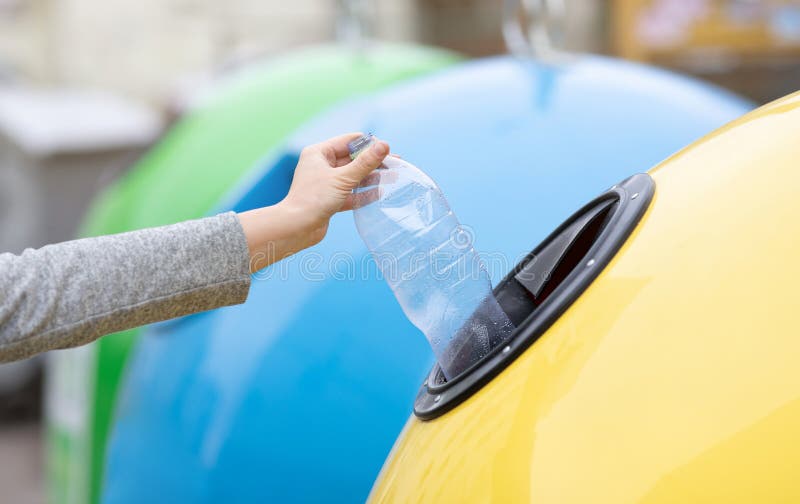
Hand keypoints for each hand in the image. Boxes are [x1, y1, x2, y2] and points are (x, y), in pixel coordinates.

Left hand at [238, 133, 389, 271]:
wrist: (296, 228)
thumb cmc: (314, 199)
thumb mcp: (343, 178)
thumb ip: (365, 163)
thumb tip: (385, 145)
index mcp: (319, 153)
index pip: (349, 141)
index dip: (369, 145)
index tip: (387, 151)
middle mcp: (321, 165)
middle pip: (353, 159)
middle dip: (373, 162)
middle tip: (395, 164)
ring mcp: (326, 183)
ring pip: (353, 177)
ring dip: (371, 178)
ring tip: (393, 178)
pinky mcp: (330, 200)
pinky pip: (351, 193)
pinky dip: (364, 193)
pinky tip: (380, 194)